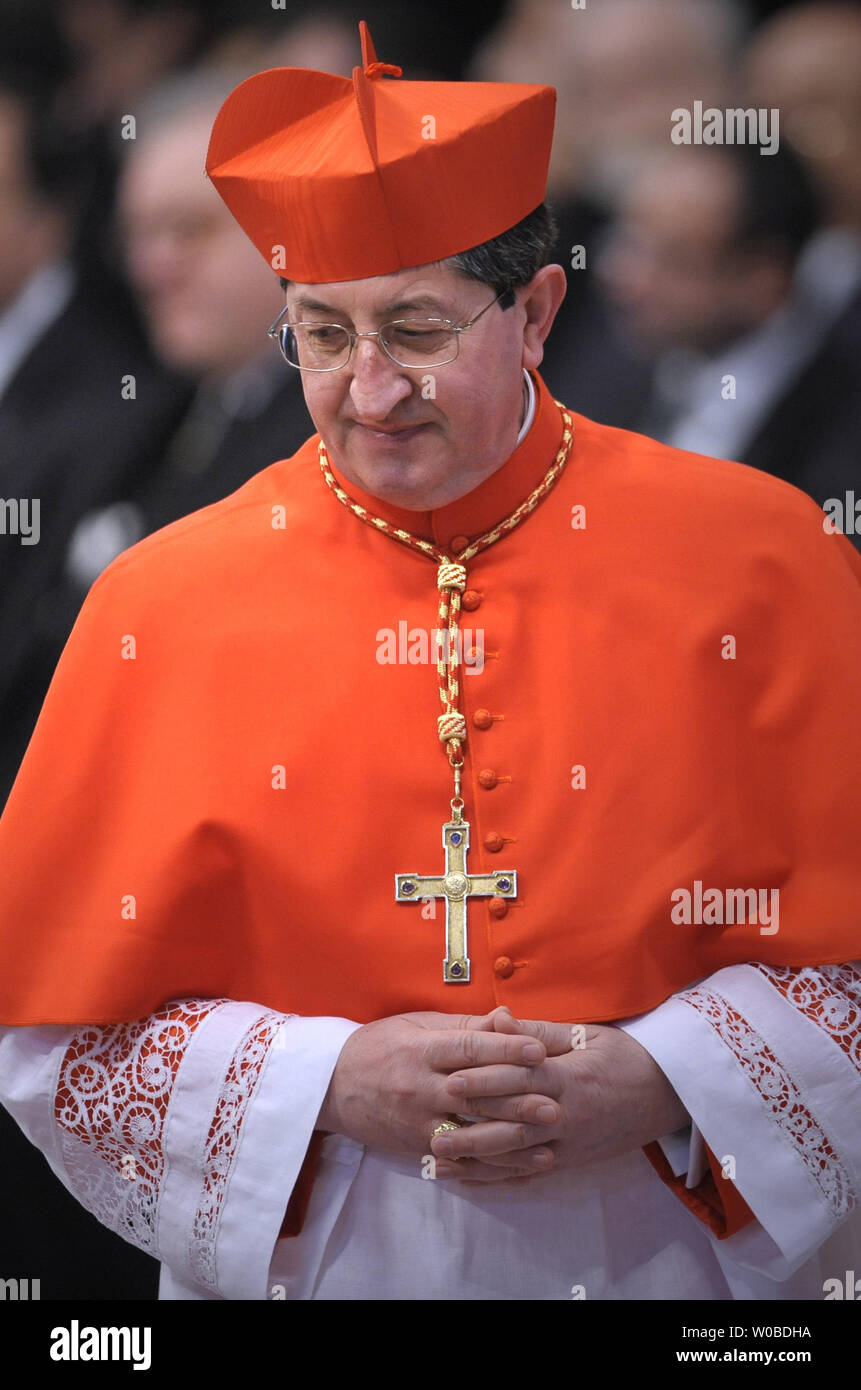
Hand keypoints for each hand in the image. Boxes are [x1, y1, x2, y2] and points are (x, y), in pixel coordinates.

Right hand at [317, 1007, 562, 1179]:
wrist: (332, 1086)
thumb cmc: (380, 1046)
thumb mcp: (416, 1025)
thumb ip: (464, 1026)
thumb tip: (509, 1018)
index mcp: (421, 1050)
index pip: (468, 1049)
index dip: (504, 1050)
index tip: (539, 1051)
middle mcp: (420, 1087)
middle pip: (474, 1095)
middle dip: (517, 1100)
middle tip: (555, 1103)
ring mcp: (418, 1121)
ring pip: (470, 1133)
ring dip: (512, 1139)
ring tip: (548, 1139)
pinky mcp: (417, 1146)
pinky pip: (458, 1159)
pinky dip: (490, 1166)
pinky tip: (519, 1166)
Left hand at [431, 1014, 688, 1180]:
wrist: (667, 1092)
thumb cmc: (624, 1055)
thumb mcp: (584, 1034)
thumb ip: (538, 1031)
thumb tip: (498, 1018)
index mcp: (566, 1078)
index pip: (519, 1080)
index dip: (484, 1081)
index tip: (449, 1079)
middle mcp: (566, 1115)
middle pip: (513, 1124)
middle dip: (471, 1128)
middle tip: (432, 1129)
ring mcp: (569, 1143)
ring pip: (517, 1155)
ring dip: (477, 1159)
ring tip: (440, 1160)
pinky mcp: (571, 1161)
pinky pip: (531, 1174)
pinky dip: (500, 1179)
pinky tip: (471, 1181)